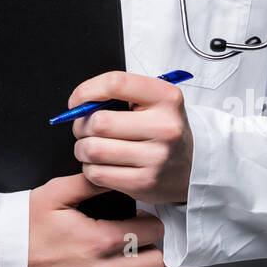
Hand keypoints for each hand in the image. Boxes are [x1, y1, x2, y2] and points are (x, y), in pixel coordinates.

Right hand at [27, 173, 165, 266]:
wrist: (3, 255)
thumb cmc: (25, 226)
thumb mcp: (55, 193)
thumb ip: (90, 182)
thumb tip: (114, 174)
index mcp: (99, 240)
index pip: (152, 231)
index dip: (149, 218)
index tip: (139, 215)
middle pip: (156, 262)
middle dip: (151, 245)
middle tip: (138, 235)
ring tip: (132, 257)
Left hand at [68, 71, 193, 204]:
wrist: (189, 167)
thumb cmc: (161, 129)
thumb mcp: (152, 102)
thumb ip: (118, 95)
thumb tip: (79, 104)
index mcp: (166, 97)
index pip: (116, 83)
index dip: (86, 90)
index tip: (77, 101)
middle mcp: (165, 127)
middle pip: (99, 122)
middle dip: (81, 125)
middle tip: (85, 128)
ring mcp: (156, 157)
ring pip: (93, 149)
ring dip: (82, 148)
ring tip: (91, 147)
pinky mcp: (144, 183)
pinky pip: (97, 173)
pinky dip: (90, 168)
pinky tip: (101, 164)